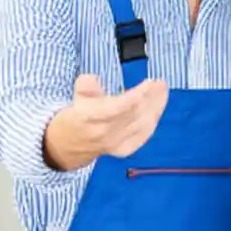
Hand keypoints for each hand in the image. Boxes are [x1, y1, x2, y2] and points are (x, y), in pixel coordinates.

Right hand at [44, 73, 168, 170]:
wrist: (69, 145)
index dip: (138, 94)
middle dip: (151, 97)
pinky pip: (143, 136)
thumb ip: (86, 85)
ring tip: (162, 92)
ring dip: (156, 107)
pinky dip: (152, 121)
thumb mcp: (77, 95)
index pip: (120, 106)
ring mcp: (115, 144)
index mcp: (91, 117)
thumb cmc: (76, 115)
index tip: (150, 82)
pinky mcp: (123, 150)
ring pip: (142, 125)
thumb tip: (94, 80)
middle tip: (161, 83)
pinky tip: (157, 109)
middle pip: (135, 114)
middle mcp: (105, 132)